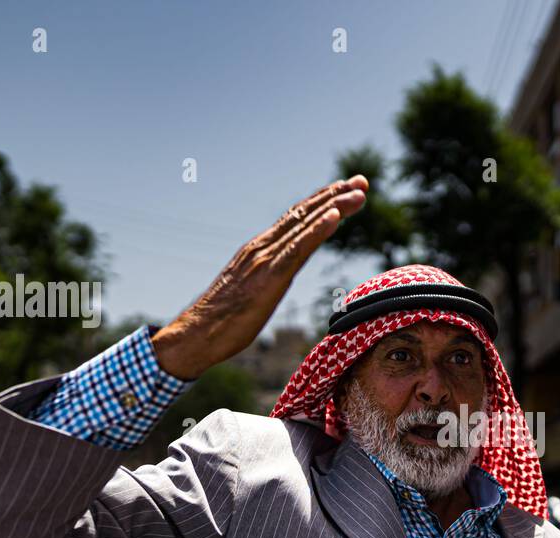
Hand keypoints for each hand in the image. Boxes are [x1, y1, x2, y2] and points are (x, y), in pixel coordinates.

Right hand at [152, 175, 368, 379]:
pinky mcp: (269, 275)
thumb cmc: (223, 321)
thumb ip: (269, 275)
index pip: (297, 218)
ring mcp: (265, 258)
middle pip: (304, 213)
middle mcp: (263, 246)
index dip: (323, 202)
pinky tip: (335, 217)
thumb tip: (281, 272)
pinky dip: (317, 230)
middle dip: (335, 195)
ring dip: (334, 207)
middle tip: (362, 181)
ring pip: (305, 225)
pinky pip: (298, 249)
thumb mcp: (253, 291)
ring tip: (358, 194)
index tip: (346, 190)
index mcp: (260, 249)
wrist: (197, 334)